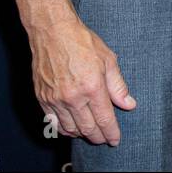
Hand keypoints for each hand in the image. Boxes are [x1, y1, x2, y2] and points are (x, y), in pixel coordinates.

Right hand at [30, 19, 135, 145]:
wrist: (53, 32)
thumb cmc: (82, 42)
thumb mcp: (108, 60)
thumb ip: (118, 86)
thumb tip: (129, 104)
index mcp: (92, 87)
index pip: (104, 119)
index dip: (111, 133)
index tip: (115, 140)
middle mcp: (73, 97)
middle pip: (87, 128)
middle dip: (98, 137)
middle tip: (105, 139)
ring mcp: (55, 99)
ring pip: (70, 129)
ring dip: (82, 134)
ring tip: (91, 133)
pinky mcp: (42, 98)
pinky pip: (53, 122)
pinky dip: (64, 129)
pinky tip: (72, 127)